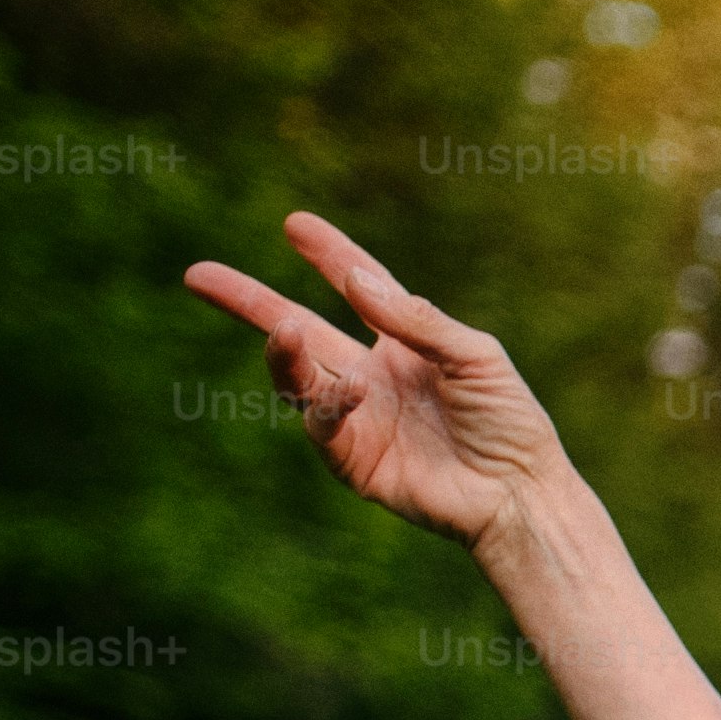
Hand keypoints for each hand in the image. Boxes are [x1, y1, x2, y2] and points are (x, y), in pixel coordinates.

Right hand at [180, 213, 570, 552]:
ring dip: (282, 352)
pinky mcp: (354, 460)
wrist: (522, 494)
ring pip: (297, 378)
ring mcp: (359, 418)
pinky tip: (350, 390)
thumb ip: (416, 320)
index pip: (358, 290)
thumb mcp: (474, 357)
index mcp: (406, 345)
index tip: (295, 225)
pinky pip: (322, 424)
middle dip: (250, 303)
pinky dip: (328, 404)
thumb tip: (355, 278)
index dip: (328, 257)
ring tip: (282, 329)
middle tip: (199, 274)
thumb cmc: (511, 422)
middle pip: (298, 330)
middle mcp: (373, 376)